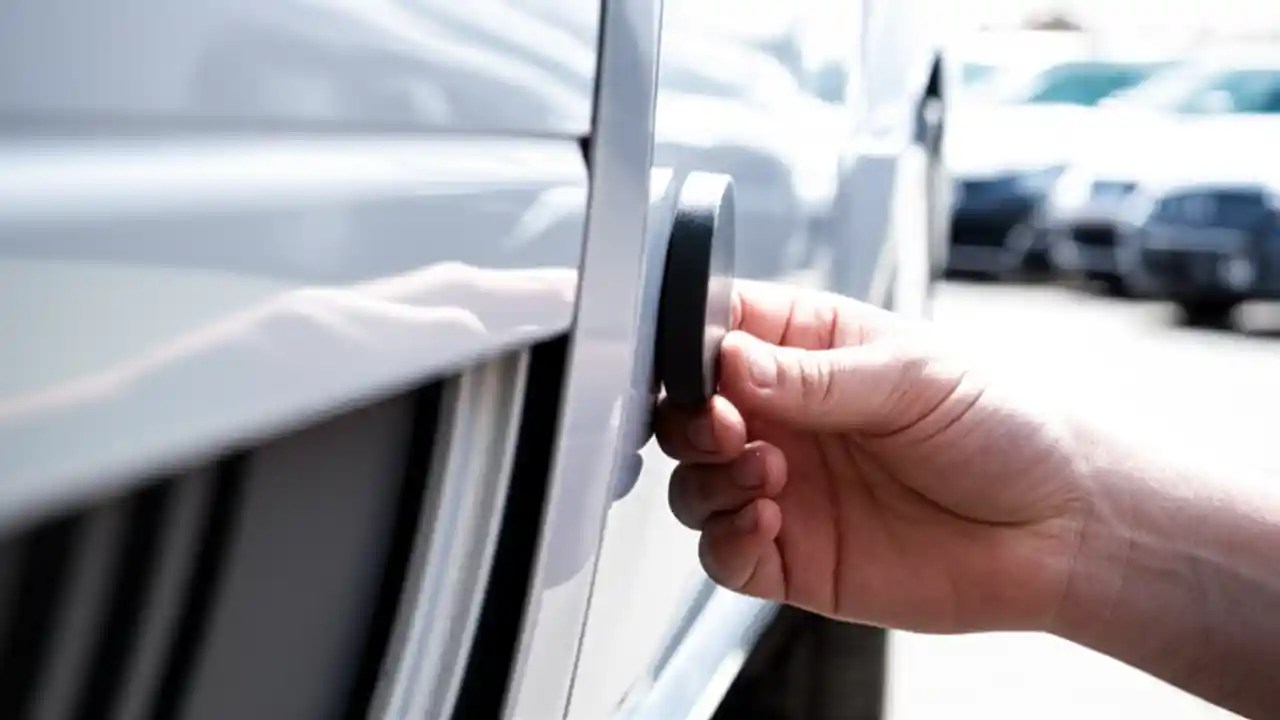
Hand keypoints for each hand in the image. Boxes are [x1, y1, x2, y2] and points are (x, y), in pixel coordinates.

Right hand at [656, 281, 1091, 632]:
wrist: (1057, 530)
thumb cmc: (1003, 430)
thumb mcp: (914, 377)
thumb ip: (817, 375)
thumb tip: (732, 361)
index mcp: (810, 352)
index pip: (720, 330)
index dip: (690, 343)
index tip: (698, 363)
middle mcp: (787, 419)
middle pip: (687, 412)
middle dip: (688, 418)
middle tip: (727, 425)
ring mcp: (785, 489)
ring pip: (692, 483)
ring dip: (708, 479)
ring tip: (767, 474)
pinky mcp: (791, 557)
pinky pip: (722, 554)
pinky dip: (726, 540)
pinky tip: (769, 521)